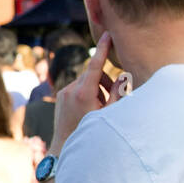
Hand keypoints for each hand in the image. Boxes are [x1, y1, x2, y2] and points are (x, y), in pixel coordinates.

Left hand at [50, 32, 129, 153]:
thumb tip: (123, 75)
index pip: (95, 65)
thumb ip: (118, 93)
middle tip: (113, 96)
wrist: (66, 147)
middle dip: (104, 81)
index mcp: (84, 93)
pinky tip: (89, 108)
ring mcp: (63, 92)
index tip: (108, 34)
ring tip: (101, 106)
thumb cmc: (92, 133)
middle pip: (92, 74)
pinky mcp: (60, 96)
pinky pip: (76, 87)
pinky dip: (86, 92)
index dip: (103, 49)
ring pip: (85, 81)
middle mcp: (71, 90)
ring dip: (95, 88)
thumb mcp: (109, 113)